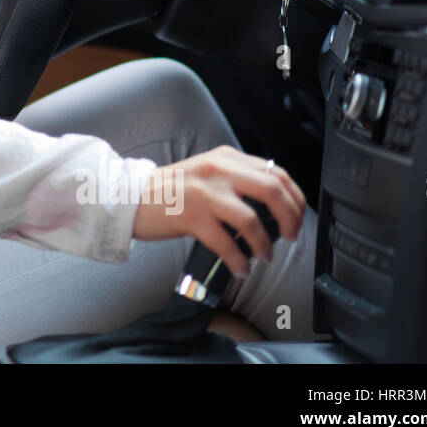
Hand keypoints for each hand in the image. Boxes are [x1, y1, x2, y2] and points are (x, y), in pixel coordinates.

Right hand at [131, 144, 307, 277]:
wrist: (130, 197)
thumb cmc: (169, 190)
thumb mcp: (206, 171)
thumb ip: (235, 178)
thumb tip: (271, 203)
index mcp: (225, 158)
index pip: (275, 172)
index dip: (294, 197)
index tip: (296, 216)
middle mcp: (217, 171)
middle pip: (272, 191)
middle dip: (290, 218)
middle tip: (289, 236)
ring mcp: (204, 193)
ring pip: (252, 220)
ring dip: (264, 245)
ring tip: (263, 256)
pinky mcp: (191, 217)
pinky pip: (226, 243)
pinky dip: (239, 260)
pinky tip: (240, 268)